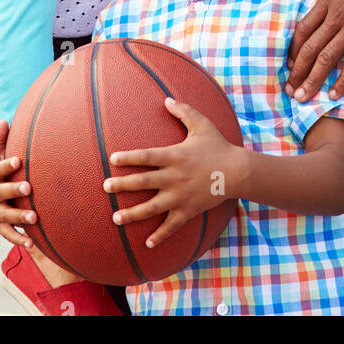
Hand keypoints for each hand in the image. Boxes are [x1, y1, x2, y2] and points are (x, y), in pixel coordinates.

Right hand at [0, 119, 36, 247]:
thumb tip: (4, 120)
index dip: (7, 165)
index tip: (19, 159)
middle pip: (1, 193)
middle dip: (14, 189)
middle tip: (29, 187)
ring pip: (6, 215)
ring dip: (20, 216)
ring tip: (35, 216)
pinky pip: (8, 234)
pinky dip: (19, 239)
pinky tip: (32, 243)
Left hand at [103, 98, 242, 248]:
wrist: (238, 172)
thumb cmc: (218, 146)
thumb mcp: (202, 124)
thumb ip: (183, 111)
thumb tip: (166, 99)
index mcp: (175, 156)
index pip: (146, 156)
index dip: (128, 157)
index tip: (112, 159)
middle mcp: (174, 177)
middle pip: (143, 182)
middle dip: (122, 185)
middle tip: (105, 187)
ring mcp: (180, 196)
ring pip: (151, 208)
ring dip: (132, 214)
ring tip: (115, 218)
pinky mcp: (188, 211)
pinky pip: (171, 226)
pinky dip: (159, 236)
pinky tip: (147, 244)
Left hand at [287, 0, 343, 102]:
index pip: (304, 28)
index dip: (294, 48)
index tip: (288, 62)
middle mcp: (338, 15)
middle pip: (310, 47)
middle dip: (298, 70)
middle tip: (290, 89)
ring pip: (327, 58)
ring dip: (313, 80)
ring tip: (303, 97)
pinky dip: (342, 80)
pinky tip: (334, 94)